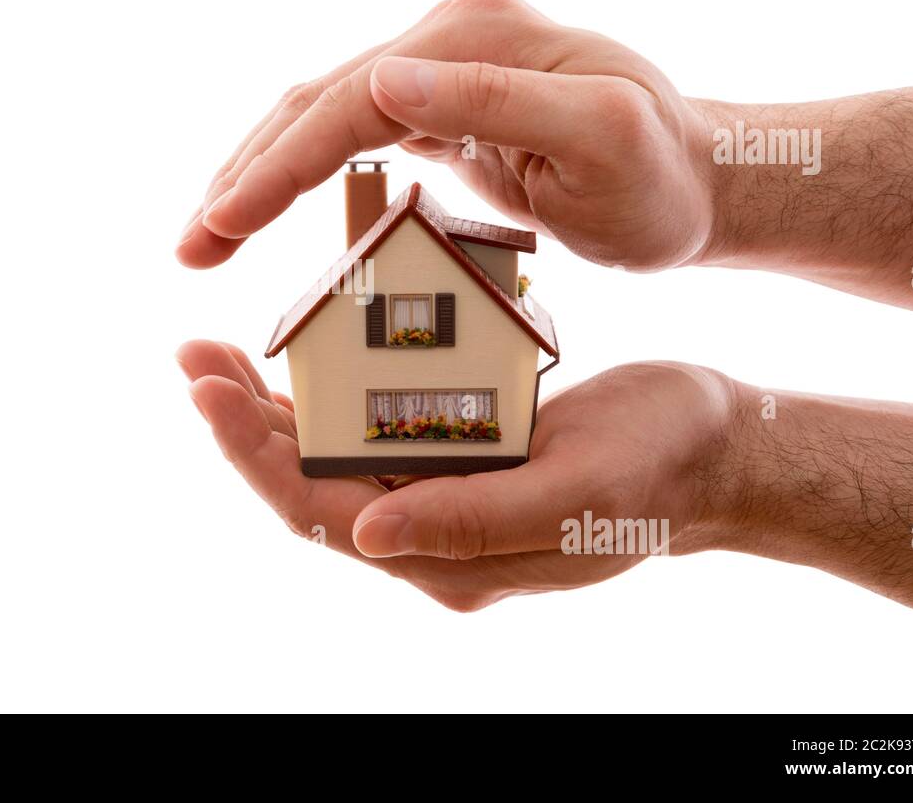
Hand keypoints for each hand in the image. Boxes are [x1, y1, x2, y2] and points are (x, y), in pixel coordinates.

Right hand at [176, 0, 716, 271]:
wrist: (698, 179)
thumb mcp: (598, 140)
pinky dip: (300, 172)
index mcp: (477, 35)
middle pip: (317, 101)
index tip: (222, 224)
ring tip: (205, 235)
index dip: (279, 166)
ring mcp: (442, 65)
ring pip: (322, 115)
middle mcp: (450, 35)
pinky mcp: (442, 101)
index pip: (351, 101)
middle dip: (246, 175)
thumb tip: (379, 79)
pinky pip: (351, 133)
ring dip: (258, 173)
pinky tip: (264, 205)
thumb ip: (495, 103)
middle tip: (188, 248)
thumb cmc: (658, 177)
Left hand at [177, 339, 736, 610]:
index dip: (256, 456)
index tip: (208, 390)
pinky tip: (299, 355)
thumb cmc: (660, 467)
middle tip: (193, 354)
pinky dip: (328, 396)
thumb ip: (472, 519)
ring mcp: (441, 501)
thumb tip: (366, 536)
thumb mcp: (574, 490)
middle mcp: (431, 538)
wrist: (719, 452)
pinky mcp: (457, 462)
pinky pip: (372, 434)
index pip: (324, 514)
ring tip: (218, 351)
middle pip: (308, 487)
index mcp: (452, 560)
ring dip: (271, 410)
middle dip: (243, 425)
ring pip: (330, 460)